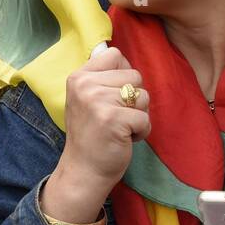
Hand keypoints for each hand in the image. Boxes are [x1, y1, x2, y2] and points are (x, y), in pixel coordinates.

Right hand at [42, 45, 148, 222]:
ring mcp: (98, 101)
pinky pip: (145, 118)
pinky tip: (125, 139)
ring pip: (143, 96)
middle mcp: (85, 85)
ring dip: (139, 115)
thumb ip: (100, 77)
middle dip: (133, 99)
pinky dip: (141, 132)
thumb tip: (118, 54)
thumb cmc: (91, 134)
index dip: (123, 74)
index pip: (114, 54)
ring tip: (120, 128)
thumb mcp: (85, 99)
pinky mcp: (113, 119)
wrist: (83, 170)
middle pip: (134, 75)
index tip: (113, 96)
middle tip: (116, 117)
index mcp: (78, 76)